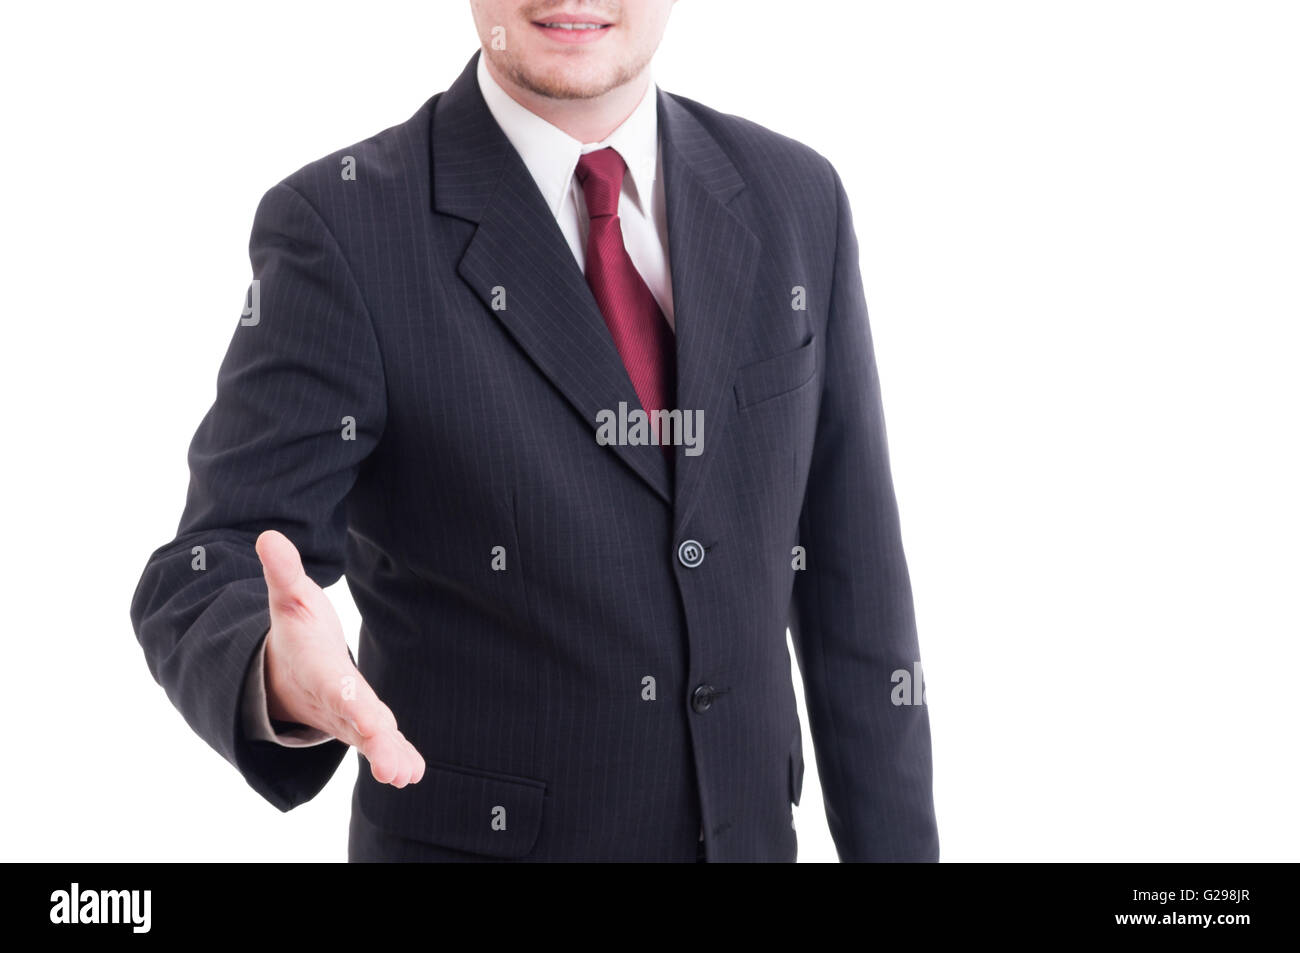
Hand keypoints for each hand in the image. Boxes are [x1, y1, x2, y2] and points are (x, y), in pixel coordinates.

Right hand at [255, 529, 425, 787]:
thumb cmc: (296, 630)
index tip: (367, 718)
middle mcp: (332, 700)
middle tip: (392, 766)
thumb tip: (269, 536)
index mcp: (317, 670)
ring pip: (368, 739)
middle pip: (355, 721)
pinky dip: (395, 757)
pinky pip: (379, 742)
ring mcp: (346, 718)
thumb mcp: (289, 597)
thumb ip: (282, 572)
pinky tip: (414, 773)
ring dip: (386, 756)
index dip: (351, 702)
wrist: (284, 670)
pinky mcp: (362, 724)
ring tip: (406, 775)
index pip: (336, 686)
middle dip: (374, 741)